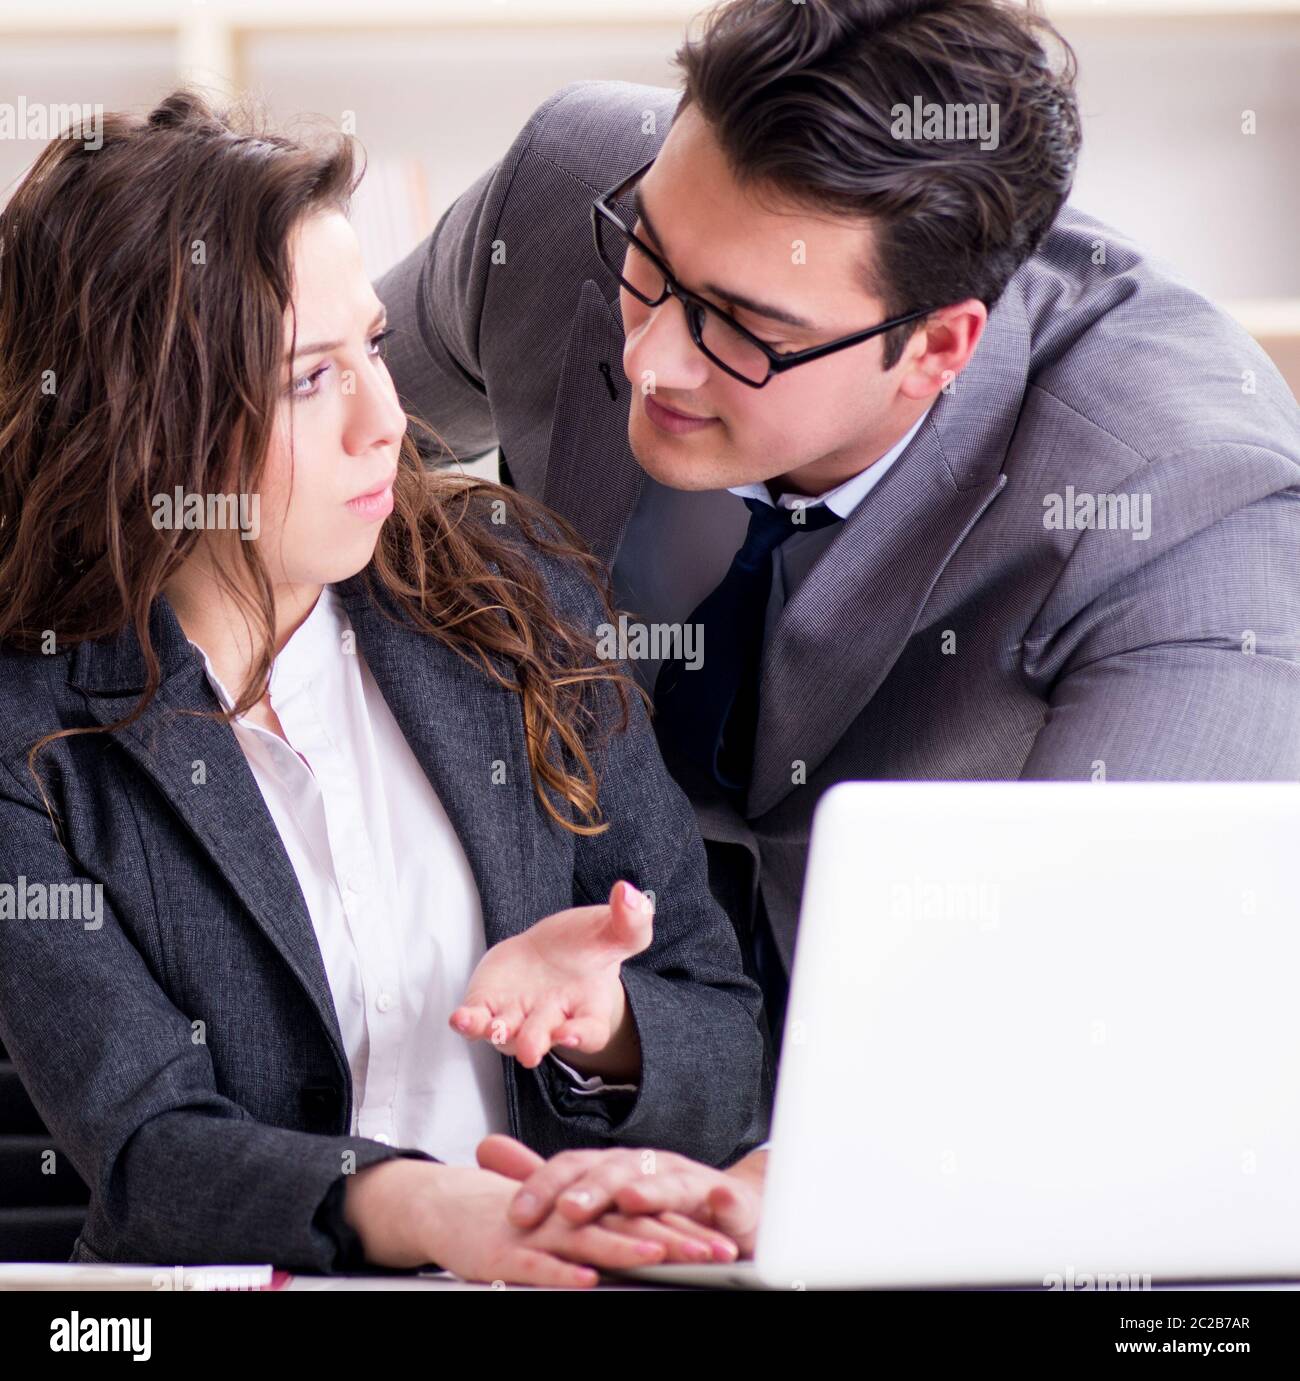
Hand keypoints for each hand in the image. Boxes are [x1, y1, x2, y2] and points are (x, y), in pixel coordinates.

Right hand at [355, 1159, 728, 1287]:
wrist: (450, 1207)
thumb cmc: (517, 1219)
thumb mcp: (570, 1225)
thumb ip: (608, 1232)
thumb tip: (659, 1242)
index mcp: (591, 1207)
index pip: (647, 1215)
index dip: (686, 1228)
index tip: (725, 1243)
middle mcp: (572, 1215)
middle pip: (630, 1224)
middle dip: (675, 1237)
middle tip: (714, 1251)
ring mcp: (541, 1231)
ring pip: (590, 1237)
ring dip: (626, 1246)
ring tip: (661, 1254)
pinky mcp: (508, 1253)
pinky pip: (539, 1263)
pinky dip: (563, 1271)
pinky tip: (588, 1279)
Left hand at [450, 880, 652, 1078]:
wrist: (552, 949)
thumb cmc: (586, 946)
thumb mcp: (612, 930)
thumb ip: (629, 922)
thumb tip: (630, 895)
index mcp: (587, 1009)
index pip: (589, 1032)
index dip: (580, 1037)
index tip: (569, 1034)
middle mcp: (551, 1021)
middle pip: (542, 1038)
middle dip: (535, 1042)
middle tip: (530, 1049)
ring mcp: (517, 1016)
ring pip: (506, 1034)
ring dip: (498, 1034)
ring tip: (494, 1028)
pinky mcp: (489, 1005)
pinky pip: (477, 1021)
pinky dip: (469, 1023)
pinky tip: (461, 1018)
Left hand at [477, 1134, 766, 1259]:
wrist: (726, 1206)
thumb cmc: (654, 1201)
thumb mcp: (594, 1192)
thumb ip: (542, 1177)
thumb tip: (484, 1150)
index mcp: (613, 1166)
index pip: (574, 1169)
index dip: (545, 1187)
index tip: (515, 1213)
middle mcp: (648, 1167)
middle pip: (617, 1173)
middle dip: (592, 1190)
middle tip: (566, 1209)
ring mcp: (690, 1181)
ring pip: (669, 1182)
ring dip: (650, 1190)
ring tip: (629, 1200)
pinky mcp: (730, 1202)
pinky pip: (729, 1200)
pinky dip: (724, 1200)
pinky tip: (719, 1200)